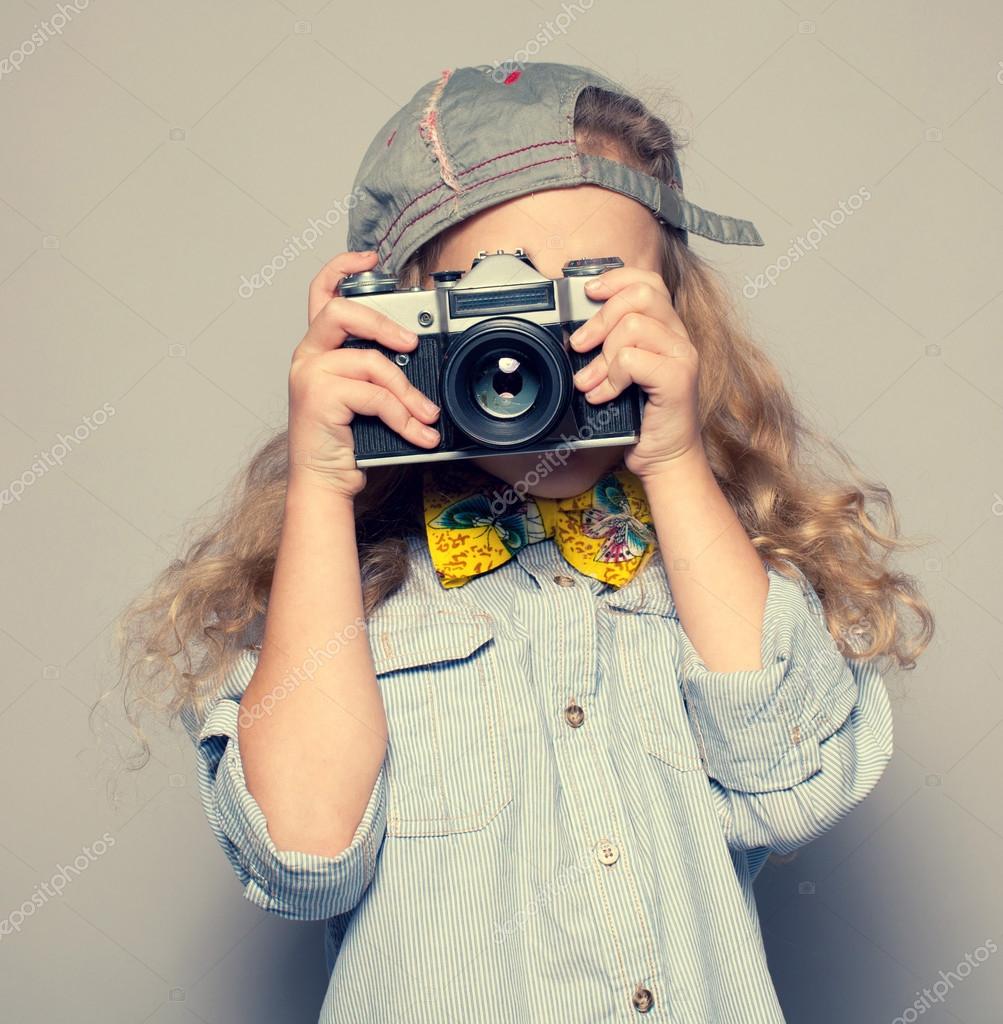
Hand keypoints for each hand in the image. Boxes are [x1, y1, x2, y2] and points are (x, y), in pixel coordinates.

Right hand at [288, 250, 440, 499]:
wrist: (324, 482)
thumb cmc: (346, 441)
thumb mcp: (364, 397)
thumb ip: (379, 371)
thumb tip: (418, 357)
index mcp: (318, 349)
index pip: (321, 294)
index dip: (342, 268)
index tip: (369, 258)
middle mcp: (307, 356)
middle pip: (341, 312)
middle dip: (383, 323)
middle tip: (412, 342)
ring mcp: (309, 375)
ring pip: (369, 361)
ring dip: (407, 390)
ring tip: (427, 414)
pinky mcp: (317, 398)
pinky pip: (373, 394)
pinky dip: (402, 415)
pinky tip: (417, 433)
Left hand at [567, 266, 702, 477]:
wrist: (665, 458)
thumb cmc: (642, 419)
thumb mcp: (622, 375)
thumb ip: (611, 346)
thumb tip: (576, 332)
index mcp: (667, 330)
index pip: (647, 282)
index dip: (616, 279)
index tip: (588, 292)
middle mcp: (679, 338)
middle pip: (640, 295)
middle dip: (600, 318)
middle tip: (579, 345)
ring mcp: (682, 356)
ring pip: (633, 327)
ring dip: (602, 356)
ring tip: (590, 382)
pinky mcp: (678, 379)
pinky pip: (633, 360)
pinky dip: (611, 378)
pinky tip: (604, 396)